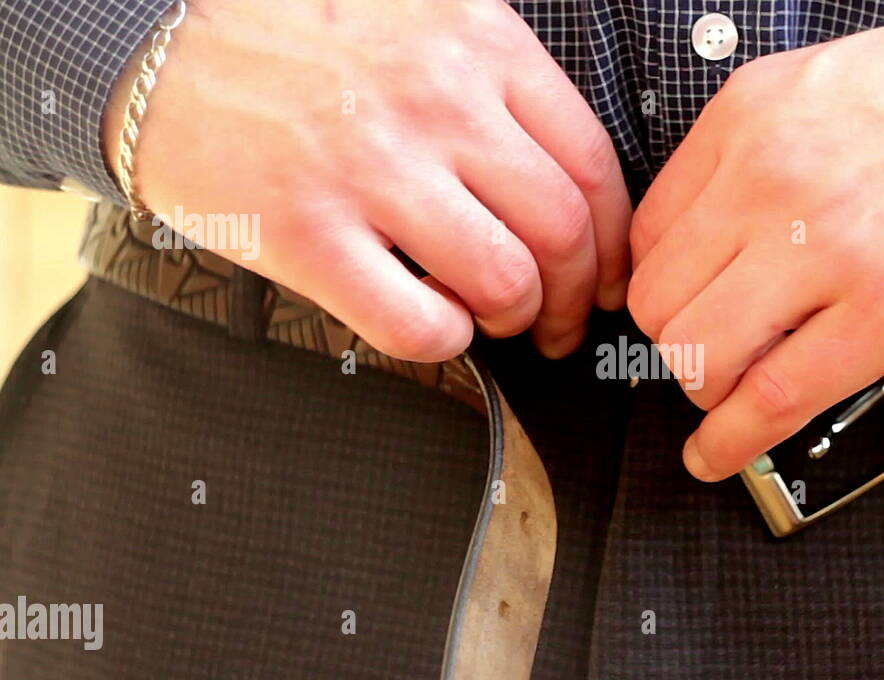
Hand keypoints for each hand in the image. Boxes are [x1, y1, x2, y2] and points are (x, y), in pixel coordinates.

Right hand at [104, 0, 630, 360]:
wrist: (164, 54)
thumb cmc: (307, 51)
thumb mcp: (425, 24)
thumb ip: (504, 88)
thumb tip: (582, 198)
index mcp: (478, 43)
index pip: (592, 166)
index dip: (616, 244)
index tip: (611, 278)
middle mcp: (434, 99)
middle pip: (562, 232)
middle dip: (579, 299)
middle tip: (564, 321)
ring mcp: (369, 167)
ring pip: (505, 282)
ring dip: (517, 321)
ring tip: (497, 321)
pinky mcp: (308, 232)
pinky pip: (421, 325)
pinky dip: (447, 341)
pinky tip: (435, 322)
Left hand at [628, 21, 883, 480]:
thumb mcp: (821, 87)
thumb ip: (748, 152)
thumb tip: (701, 231)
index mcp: (752, 119)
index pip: (650, 233)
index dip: (655, 285)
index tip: (674, 306)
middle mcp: (776, 181)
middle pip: (661, 301)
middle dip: (675, 340)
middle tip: (705, 350)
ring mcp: (829, 250)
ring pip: (700, 353)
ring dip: (705, 387)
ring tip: (729, 390)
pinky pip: (773, 399)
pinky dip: (731, 443)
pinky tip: (718, 453)